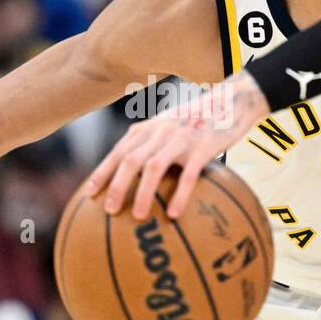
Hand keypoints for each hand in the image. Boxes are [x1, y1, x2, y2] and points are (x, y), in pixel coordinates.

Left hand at [85, 72, 268, 219]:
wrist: (231, 102)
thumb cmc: (198, 121)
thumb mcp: (169, 125)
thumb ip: (150, 143)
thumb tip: (130, 173)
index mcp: (149, 128)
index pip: (119, 151)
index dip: (103, 172)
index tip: (89, 193)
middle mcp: (160, 131)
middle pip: (131, 159)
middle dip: (116, 185)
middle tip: (108, 210)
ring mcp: (181, 138)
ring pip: (154, 166)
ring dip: (142, 193)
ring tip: (137, 217)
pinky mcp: (203, 147)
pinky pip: (188, 174)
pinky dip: (179, 195)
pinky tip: (173, 214)